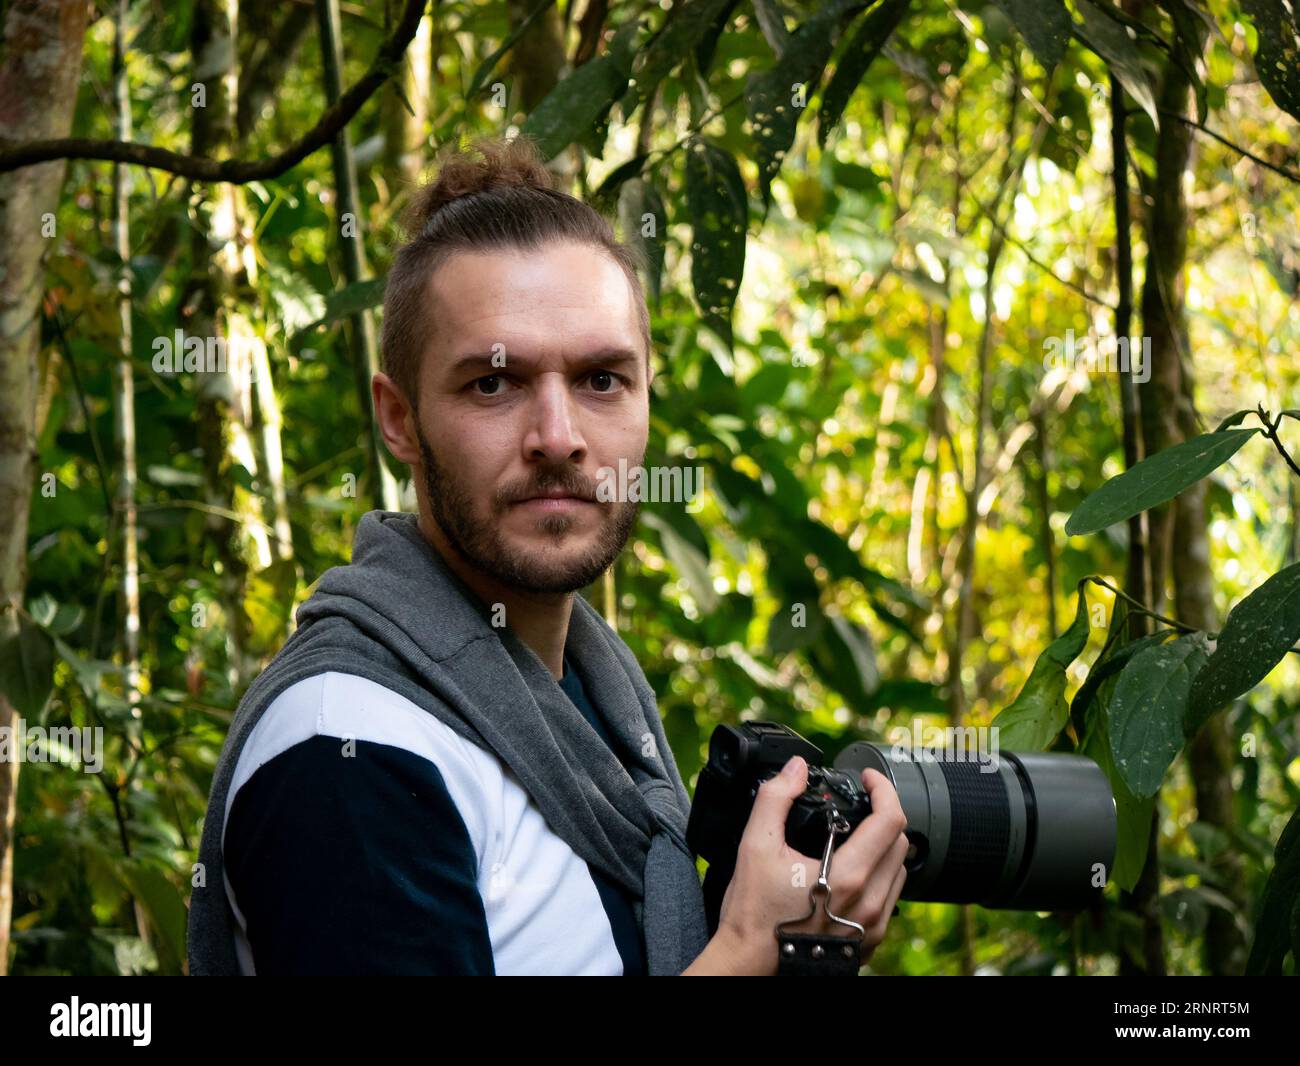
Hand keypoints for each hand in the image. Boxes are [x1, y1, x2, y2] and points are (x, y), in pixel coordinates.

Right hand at [714, 756, 908, 974]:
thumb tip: (795, 768)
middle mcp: (868, 902)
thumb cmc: (753, 916)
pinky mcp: (870, 941)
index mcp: (847, 876)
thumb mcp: (756, 847)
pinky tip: (850, 872)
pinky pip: (890, 898)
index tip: (867, 779)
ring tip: (853, 837)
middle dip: (882, 814)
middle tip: (858, 804)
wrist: (751, 966)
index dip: (882, 789)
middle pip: (900, 842)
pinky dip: (879, 876)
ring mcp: (872, 925)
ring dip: (883, 847)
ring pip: (899, 871)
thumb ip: (775, 799)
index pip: (890, 820)